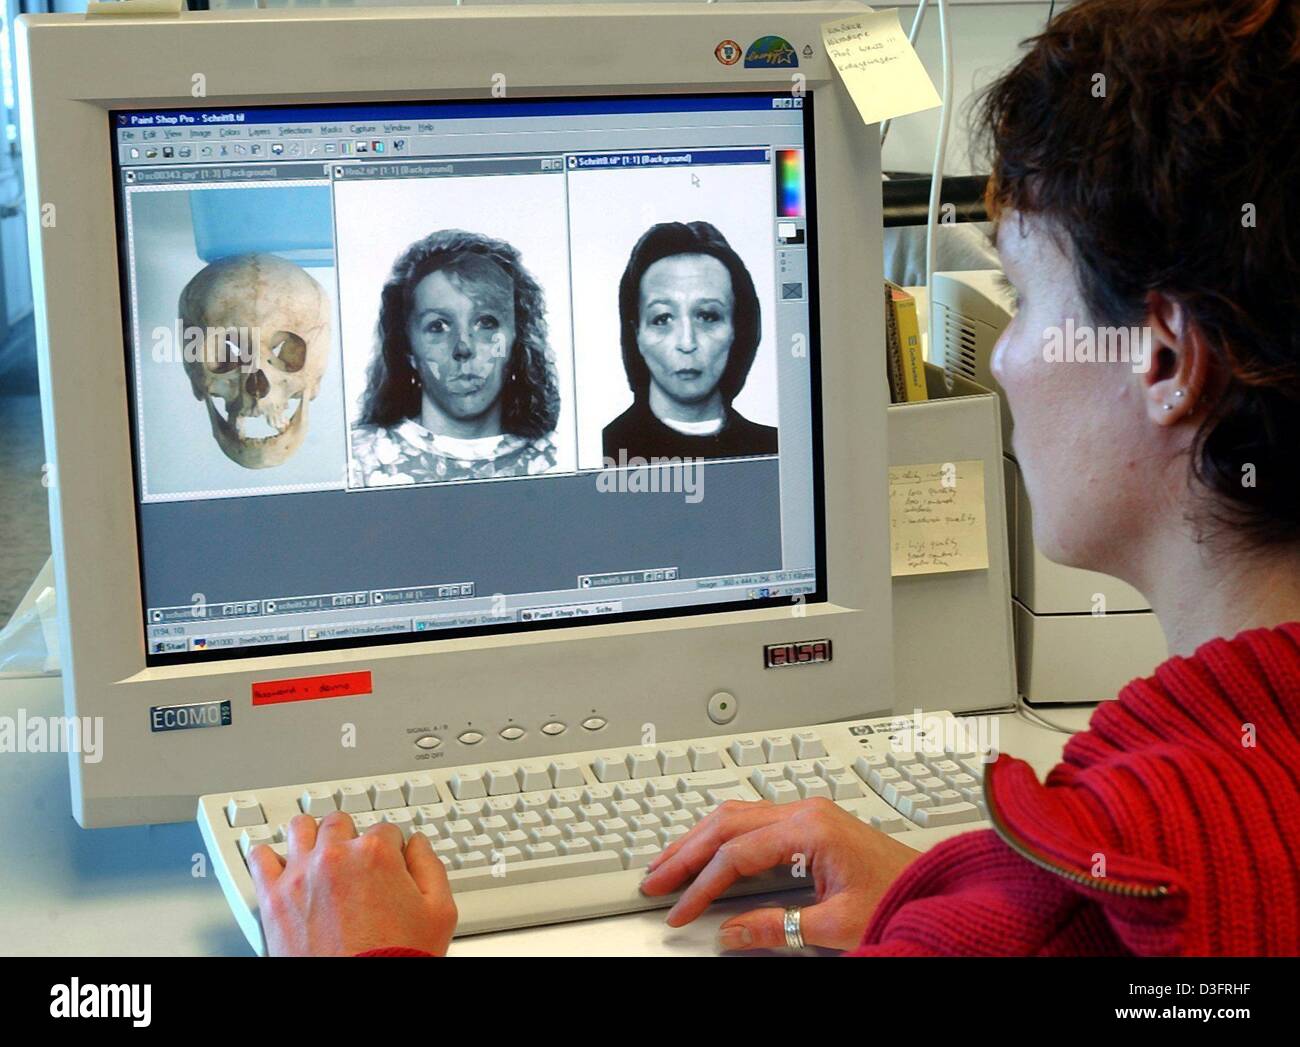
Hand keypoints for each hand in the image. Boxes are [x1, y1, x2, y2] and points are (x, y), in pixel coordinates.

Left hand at [247, 811, 457, 956]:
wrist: (359, 996)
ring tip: (317, 853)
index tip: (389, 866)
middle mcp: (336, 856)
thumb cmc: (397, 958)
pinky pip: (259, 858)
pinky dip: (270, 858)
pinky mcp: (273, 898)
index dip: (391, 849)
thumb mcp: (439, 912)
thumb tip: (418, 845)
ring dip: (311, 837)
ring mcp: (300, 875)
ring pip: (300, 829)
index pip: (386, 830)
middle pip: (341, 823)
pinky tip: (281, 866)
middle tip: (355, 862)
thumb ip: (430, 866)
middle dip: (351, 839)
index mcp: (376, 854)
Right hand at [639, 797, 918, 951]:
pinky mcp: (809, 821)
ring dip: (697, 838)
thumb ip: (776, 926)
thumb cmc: (897, 896)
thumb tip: (728, 932)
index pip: (737, 853)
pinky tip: (704, 850)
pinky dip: (720, 835)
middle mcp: (805, 810)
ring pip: (734, 814)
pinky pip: (751, 818)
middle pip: (726, 822)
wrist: (935, 886)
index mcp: (810, 827)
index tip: (680, 910)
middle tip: (653, 879)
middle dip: (685, 852)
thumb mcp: (836, 924)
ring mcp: (806, 811)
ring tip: (667, 863)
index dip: (701, 884)